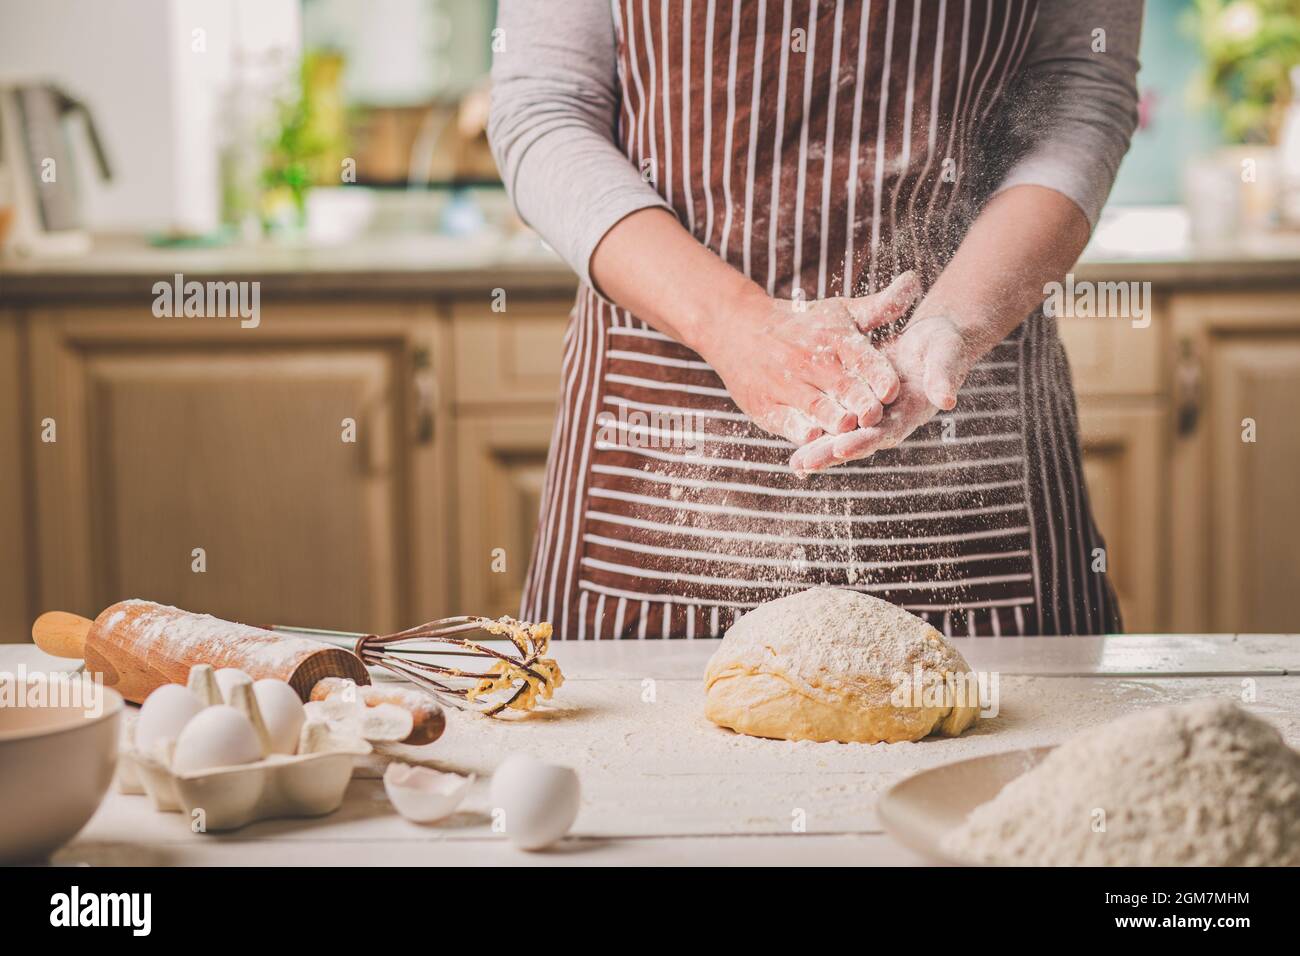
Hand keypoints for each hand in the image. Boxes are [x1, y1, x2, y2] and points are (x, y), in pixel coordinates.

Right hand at [697, 272, 922, 444]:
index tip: (891, 390)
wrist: (739, 328)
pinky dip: (799, 430)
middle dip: (859, 402)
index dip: (877, 375)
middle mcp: (811, 362)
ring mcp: (786, 386)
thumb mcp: (840, 311)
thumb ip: (881, 307)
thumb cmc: (802, 325)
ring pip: (815, 407)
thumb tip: (914, 281)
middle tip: (874, 415)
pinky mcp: (767, 407)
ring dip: (833, 419)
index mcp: (834, 339)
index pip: (861, 359)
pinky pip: (785, 422)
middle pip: (841, 387)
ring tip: (848, 428)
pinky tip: (813, 437)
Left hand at [787, 313, 978, 473]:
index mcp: (909, 413)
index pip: (884, 432)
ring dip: (819, 449)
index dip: (863, 441)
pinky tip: (797, 444)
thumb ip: (943, 377)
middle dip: (830, 453)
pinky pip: (837, 421)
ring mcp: (873, 416)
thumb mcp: (945, 357)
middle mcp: (889, 421)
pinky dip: (817, 431)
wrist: (931, 340)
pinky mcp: (859, 406)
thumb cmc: (943, 347)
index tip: (841, 449)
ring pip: (843, 436)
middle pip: (857, 441)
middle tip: (805, 465)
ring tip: (795, 464)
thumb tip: (947, 400)